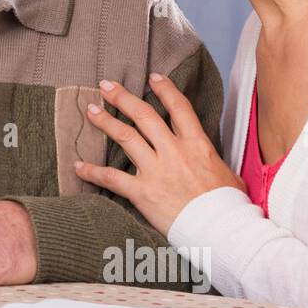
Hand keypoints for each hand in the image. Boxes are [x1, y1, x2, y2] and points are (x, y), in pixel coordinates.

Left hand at [74, 74, 244, 236]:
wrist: (221, 230)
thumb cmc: (229, 206)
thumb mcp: (229, 174)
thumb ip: (213, 161)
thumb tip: (211, 160)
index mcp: (197, 144)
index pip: (179, 108)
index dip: (165, 89)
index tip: (152, 77)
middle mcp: (174, 152)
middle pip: (144, 115)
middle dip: (123, 97)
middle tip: (106, 85)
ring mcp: (156, 170)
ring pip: (125, 137)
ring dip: (105, 121)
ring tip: (91, 110)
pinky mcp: (143, 192)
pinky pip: (111, 178)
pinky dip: (92, 171)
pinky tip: (78, 166)